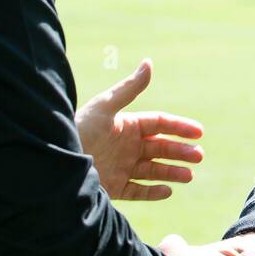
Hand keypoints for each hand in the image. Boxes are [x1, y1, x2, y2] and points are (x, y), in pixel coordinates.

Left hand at [75, 59, 203, 200]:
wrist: (55, 161)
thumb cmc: (79, 128)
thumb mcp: (105, 106)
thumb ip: (130, 89)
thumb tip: (149, 63)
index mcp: (126, 125)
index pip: (159, 124)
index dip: (180, 127)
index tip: (199, 132)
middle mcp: (126, 146)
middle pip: (161, 148)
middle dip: (181, 151)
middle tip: (199, 156)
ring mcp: (121, 167)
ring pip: (153, 170)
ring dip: (172, 172)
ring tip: (189, 175)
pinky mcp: (113, 188)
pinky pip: (138, 191)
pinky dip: (153, 192)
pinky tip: (168, 190)